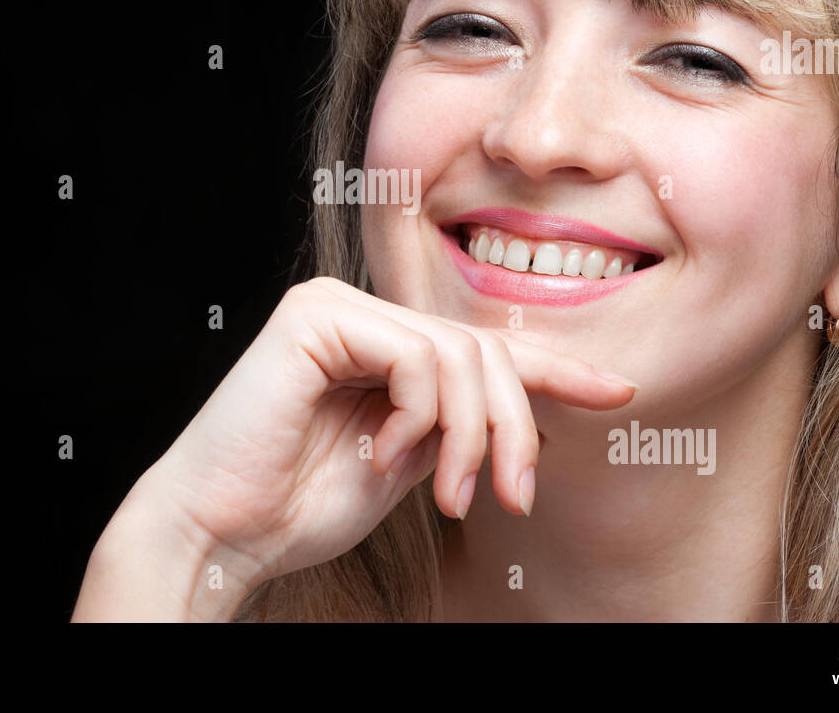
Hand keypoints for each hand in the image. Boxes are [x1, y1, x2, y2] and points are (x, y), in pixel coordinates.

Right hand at [74, 277, 635, 619]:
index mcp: (379, 344)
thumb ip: (453, 426)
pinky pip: (417, 356)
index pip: (481, 346)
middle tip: (514, 495)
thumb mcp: (405, 463)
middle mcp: (360, 313)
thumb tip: (526, 414)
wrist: (222, 531)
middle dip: (513, 427)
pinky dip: (423, 416)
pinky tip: (389, 456)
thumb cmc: (298, 505)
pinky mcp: (317, 316)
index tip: (617, 393)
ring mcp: (337, 307)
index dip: (554, 368)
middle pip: (484, 348)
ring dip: (471, 435)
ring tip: (451, 495)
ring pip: (461, 353)